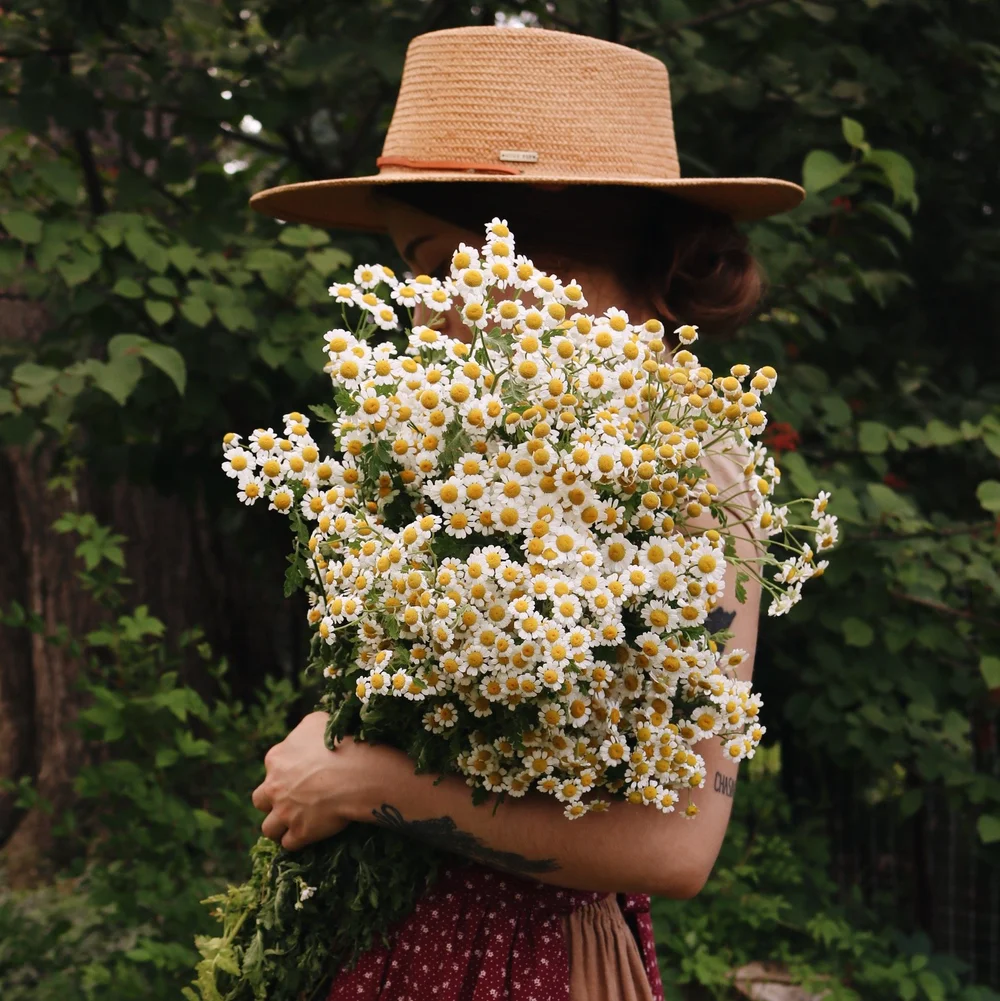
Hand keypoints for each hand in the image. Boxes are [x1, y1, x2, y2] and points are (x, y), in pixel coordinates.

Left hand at [251, 711, 377, 850]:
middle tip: (290, 800)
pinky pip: (290, 844)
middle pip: (260, 800)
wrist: (357, 773)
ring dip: (279, 827)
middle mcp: (274, 787)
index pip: (271, 769)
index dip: (284, 773)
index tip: (300, 774)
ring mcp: (285, 813)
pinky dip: (297, 841)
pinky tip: (308, 835)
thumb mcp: (317, 722)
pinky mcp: (300, 832)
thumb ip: (303, 731)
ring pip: (269, 828)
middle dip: (271, 801)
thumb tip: (303, 734)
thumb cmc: (340, 743)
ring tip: (293, 825)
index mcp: (276, 759)